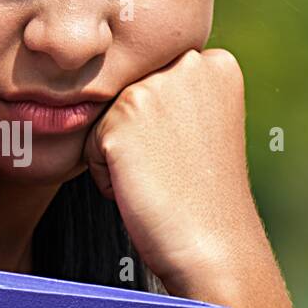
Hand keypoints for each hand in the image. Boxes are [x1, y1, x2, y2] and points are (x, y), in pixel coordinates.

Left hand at [83, 47, 267, 295]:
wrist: (213, 244)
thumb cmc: (205, 196)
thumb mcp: (204, 125)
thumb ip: (175, 93)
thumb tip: (126, 84)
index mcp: (216, 63)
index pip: (155, 85)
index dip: (166, 130)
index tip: (192, 155)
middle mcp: (187, 64)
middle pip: (129, 98)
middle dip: (141, 138)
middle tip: (176, 169)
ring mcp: (153, 88)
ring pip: (106, 120)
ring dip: (123, 156)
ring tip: (162, 177)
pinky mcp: (121, 118)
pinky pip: (90, 147)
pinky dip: (107, 176)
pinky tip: (145, 187)